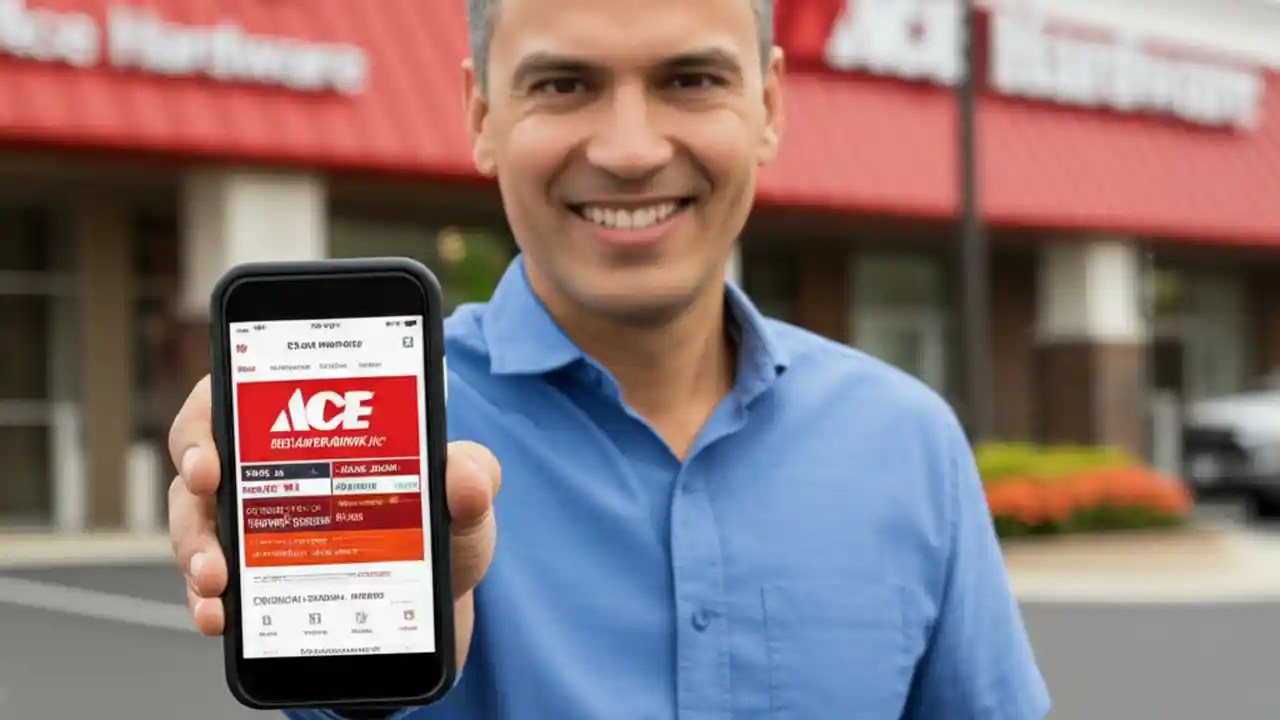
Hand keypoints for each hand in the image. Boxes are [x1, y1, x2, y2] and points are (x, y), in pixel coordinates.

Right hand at [167, 375, 500, 664]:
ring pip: (196, 523)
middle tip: (211, 494)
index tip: (215, 450)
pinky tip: (221, 616)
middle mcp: (266, 467)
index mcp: (309, 425)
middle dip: (195, 482)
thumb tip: (467, 476)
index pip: (237, 394)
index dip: (211, 415)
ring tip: (217, 581)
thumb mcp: (464, 499)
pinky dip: (209, 600)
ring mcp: (250, 522)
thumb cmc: (439, 528)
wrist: (433, 602)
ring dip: (197, 550)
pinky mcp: (250, 575)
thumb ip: (473, 478)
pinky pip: (211, 583)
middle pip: (200, 457)